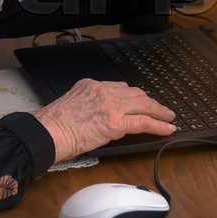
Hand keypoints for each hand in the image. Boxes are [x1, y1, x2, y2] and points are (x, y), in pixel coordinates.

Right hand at [34, 79, 175, 162]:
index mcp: (90, 85)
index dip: (133, 96)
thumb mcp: (70, 103)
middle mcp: (103, 90)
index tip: (140, 100)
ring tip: (169, 117)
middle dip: (150, 101)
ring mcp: (111, 105)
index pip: (119, 87)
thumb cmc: (52, 125)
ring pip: (144, 104)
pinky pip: (144, 122)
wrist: (47, 132)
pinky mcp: (116, 122)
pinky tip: (168, 127)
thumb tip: (98, 115)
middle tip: (161, 108)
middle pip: (135, 93)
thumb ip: (87, 104)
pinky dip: (159, 124)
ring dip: (159, 111)